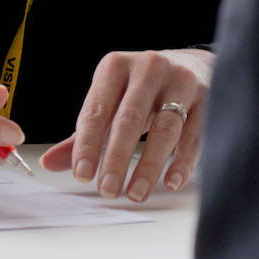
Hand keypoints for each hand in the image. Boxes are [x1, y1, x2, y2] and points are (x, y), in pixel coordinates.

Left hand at [41, 48, 211, 202]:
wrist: (193, 65)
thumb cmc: (142, 90)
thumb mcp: (110, 101)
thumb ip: (83, 134)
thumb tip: (49, 163)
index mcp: (116, 67)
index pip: (97, 109)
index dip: (88, 144)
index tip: (82, 175)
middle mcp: (148, 68)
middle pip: (130, 118)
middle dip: (116, 157)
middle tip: (107, 189)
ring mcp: (181, 81)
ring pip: (165, 128)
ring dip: (148, 165)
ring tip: (135, 193)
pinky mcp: (208, 96)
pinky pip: (194, 134)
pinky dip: (183, 161)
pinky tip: (171, 181)